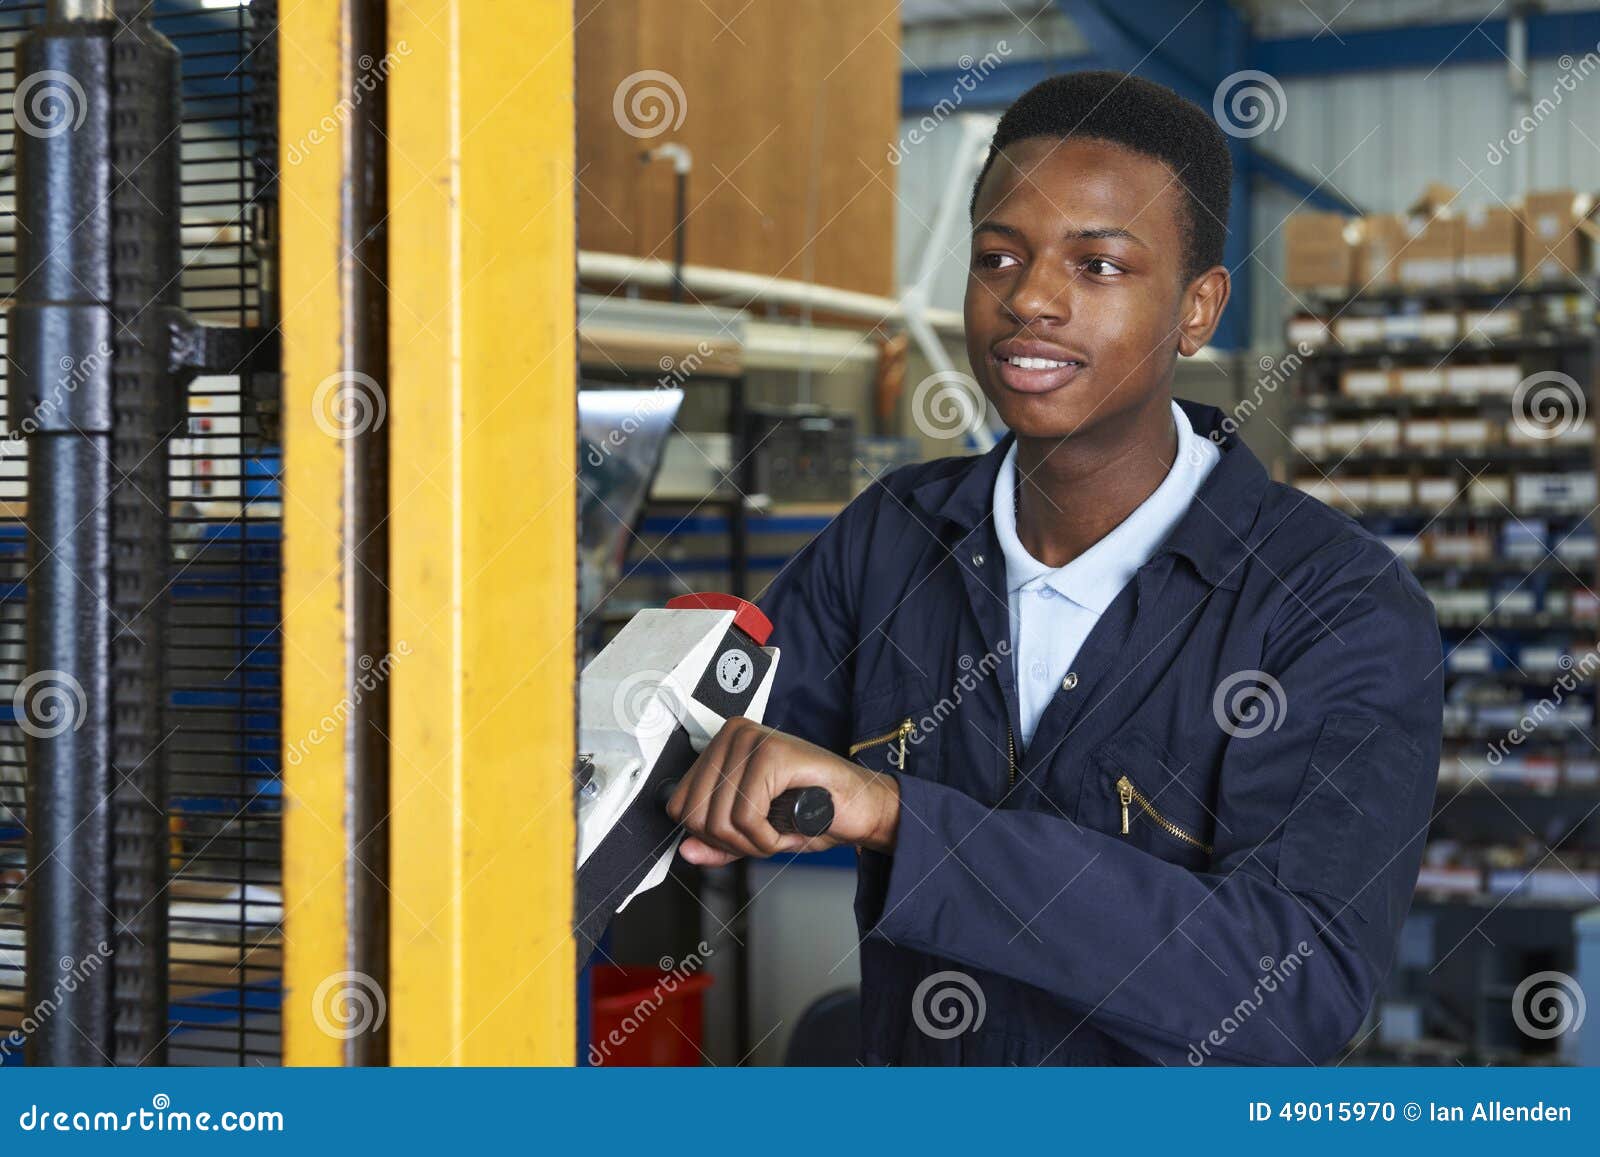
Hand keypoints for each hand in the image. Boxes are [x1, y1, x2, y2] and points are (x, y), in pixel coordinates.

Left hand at [665, 716, 900, 866]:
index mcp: (722, 746)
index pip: (679, 804)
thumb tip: (686, 851)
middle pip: (695, 814)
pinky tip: (789, 830)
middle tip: (764, 839)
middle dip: (731, 843)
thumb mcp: (753, 832)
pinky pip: (747, 818)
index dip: (710, 837)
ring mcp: (752, 740)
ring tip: (779, 833)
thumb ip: (718, 841)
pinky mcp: (772, 753)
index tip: (744, 837)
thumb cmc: (813, 811)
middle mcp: (733, 735)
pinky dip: (767, 840)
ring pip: (720, 819)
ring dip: (752, 844)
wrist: (860, 807)